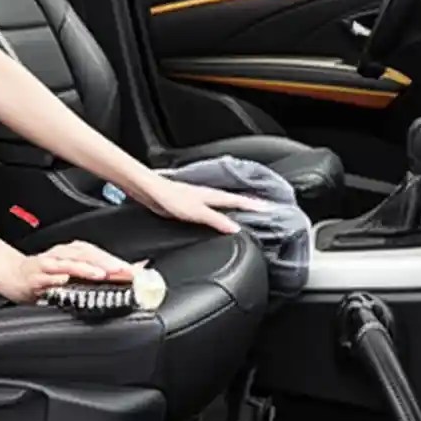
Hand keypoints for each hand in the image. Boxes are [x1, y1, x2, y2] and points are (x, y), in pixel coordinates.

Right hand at [0, 241, 137, 303]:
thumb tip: (133, 271)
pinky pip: (50, 273)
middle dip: (110, 264)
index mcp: (76, 253)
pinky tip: (68, 278)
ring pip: (72, 261)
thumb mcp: (74, 274)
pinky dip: (61, 274)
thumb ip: (100, 273)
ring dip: (89, 267)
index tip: (140, 271)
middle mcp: (65, 254)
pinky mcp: (37, 273)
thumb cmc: (46, 276)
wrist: (13, 276)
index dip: (121, 262)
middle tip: (128, 272)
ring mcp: (51, 262)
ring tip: (104, 273)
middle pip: (91, 256)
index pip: (103, 255)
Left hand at [136, 176, 267, 233]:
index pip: (239, 201)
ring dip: (235, 207)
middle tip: (263, 209)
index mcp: (213, 196)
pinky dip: (221, 212)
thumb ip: (216, 220)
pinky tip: (218, 217)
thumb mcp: (197, 212)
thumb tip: (235, 228)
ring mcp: (199, 200)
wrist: (151, 192)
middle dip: (248, 205)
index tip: (269, 209)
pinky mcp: (190, 205)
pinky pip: (212, 208)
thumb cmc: (171, 198)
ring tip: (246, 213)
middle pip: (233, 201)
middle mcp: (208, 196)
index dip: (253, 205)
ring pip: (223, 203)